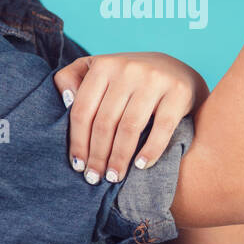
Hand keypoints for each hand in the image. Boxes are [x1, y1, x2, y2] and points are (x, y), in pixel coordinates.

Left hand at [53, 52, 208, 184]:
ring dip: (119, 158)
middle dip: (98, 155)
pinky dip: (150, 151)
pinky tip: (140, 166)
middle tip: (95, 178)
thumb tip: (65, 100)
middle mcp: (129, 69)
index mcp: (104, 64)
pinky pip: (162, 128)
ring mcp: (155, 79)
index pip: (83, 110)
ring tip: (114, 177)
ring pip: (130, 127)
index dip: (78, 142)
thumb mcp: (99, 70)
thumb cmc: (129, 79)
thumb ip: (72, 78)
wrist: (177, 72)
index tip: (77, 165)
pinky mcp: (179, 92)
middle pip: (105, 122)